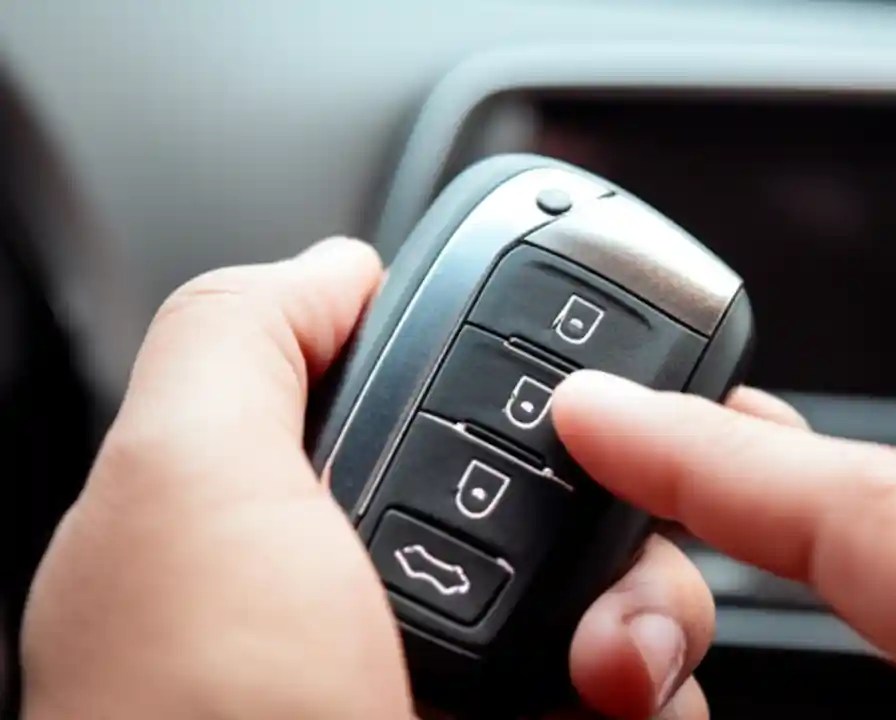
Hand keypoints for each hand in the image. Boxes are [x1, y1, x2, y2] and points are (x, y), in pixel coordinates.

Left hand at [19, 238, 717, 719]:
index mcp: (322, 503)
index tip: (617, 367)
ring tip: (599, 657)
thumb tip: (342, 268)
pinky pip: (650, 686)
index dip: (546, 365)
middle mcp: (409, 582)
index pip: (462, 391)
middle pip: (575, 479)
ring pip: (634, 584)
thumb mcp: (180, 480)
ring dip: (653, 602)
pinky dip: (657, 688)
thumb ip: (244, 338)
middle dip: (627, 483)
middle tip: (619, 516)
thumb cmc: (197, 714)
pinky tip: (606, 699)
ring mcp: (486, 672)